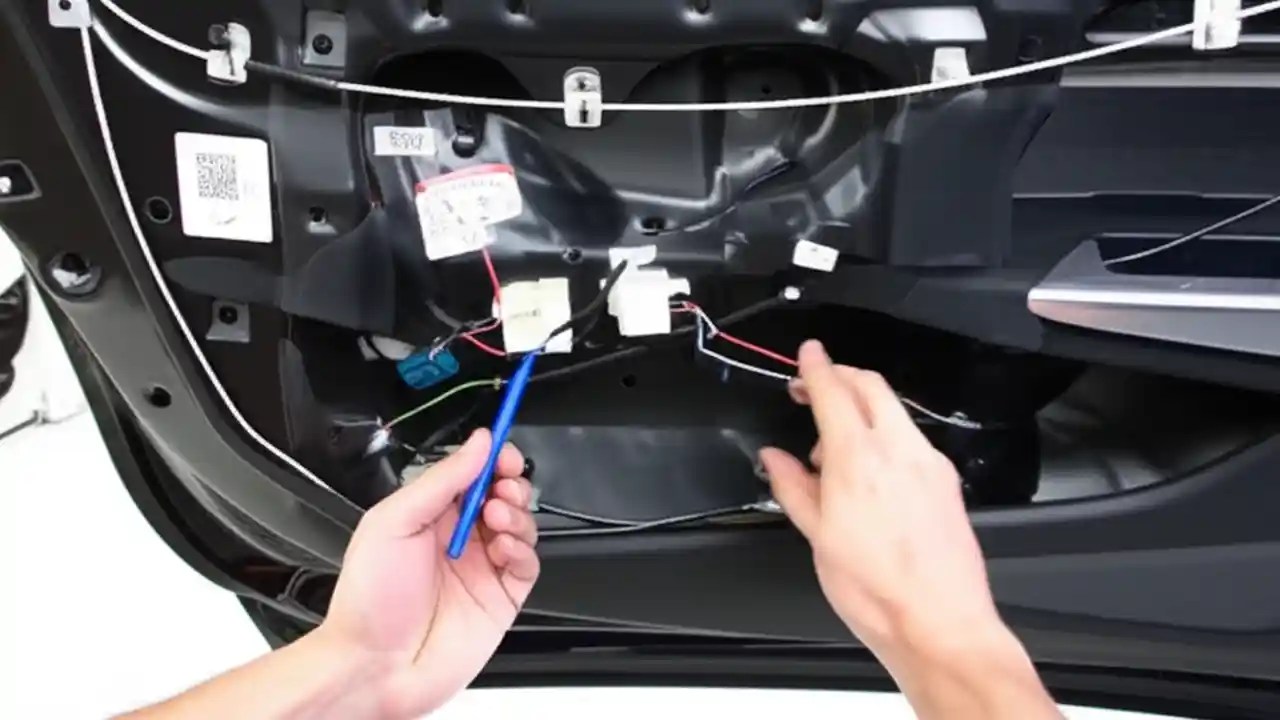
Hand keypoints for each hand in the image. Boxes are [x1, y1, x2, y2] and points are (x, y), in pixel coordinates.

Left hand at [319, 429, 538, 717]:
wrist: (376, 664)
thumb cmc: (369, 600)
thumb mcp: (395, 521)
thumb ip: (442, 479)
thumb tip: (478, 444)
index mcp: (430, 514)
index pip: (472, 474)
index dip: (493, 459)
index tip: (503, 451)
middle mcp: (458, 539)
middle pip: (503, 496)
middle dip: (511, 483)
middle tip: (504, 485)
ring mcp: (482, 568)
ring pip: (521, 526)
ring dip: (516, 513)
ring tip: (496, 518)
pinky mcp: (501, 598)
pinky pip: (528, 563)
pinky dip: (523, 548)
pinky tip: (504, 548)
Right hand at [759, 341, 1014, 667]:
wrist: (940, 624)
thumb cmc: (879, 592)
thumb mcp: (818, 538)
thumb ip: (794, 488)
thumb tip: (774, 458)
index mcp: (859, 460)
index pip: (834, 392)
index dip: (816, 367)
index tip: (808, 354)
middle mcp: (900, 451)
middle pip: (872, 387)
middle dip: (842, 375)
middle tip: (815, 385)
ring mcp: (930, 464)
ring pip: (895, 411)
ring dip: (863, 408)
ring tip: (834, 447)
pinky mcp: (947, 482)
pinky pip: (912, 439)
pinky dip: (886, 435)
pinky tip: (870, 469)